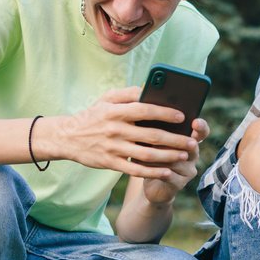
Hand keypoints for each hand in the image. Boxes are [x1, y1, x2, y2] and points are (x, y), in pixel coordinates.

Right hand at [46, 86, 198, 179]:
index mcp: (116, 111)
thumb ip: (129, 93)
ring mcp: (113, 148)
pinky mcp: (110, 163)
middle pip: (151, 135)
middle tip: (192, 141)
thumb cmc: (94, 115)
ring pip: (146, 155)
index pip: (145, 110)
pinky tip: (167, 172)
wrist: (67, 137)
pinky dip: (152, 173)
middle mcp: (115, 129)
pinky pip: (135, 170)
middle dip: (175, 139)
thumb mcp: (107, 99)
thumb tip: (151, 87)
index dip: (165, 113)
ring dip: (168, 157)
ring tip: (184, 156)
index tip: (182, 116)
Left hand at [138, 118, 209, 204]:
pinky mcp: (180, 184)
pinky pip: (169, 175)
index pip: (202, 132)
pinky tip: (143, 165)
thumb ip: (158, 131)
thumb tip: (150, 118)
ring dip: (157, 155)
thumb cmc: (152, 158)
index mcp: (190, 142)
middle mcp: (193, 156)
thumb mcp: (155, 142)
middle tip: (155, 139)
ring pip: (175, 160)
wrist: (152, 185)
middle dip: (171, 141)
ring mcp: (188, 171)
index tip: (195, 122)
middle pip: (189, 146)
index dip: (201, 127)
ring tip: (141, 152)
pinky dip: (155, 169)